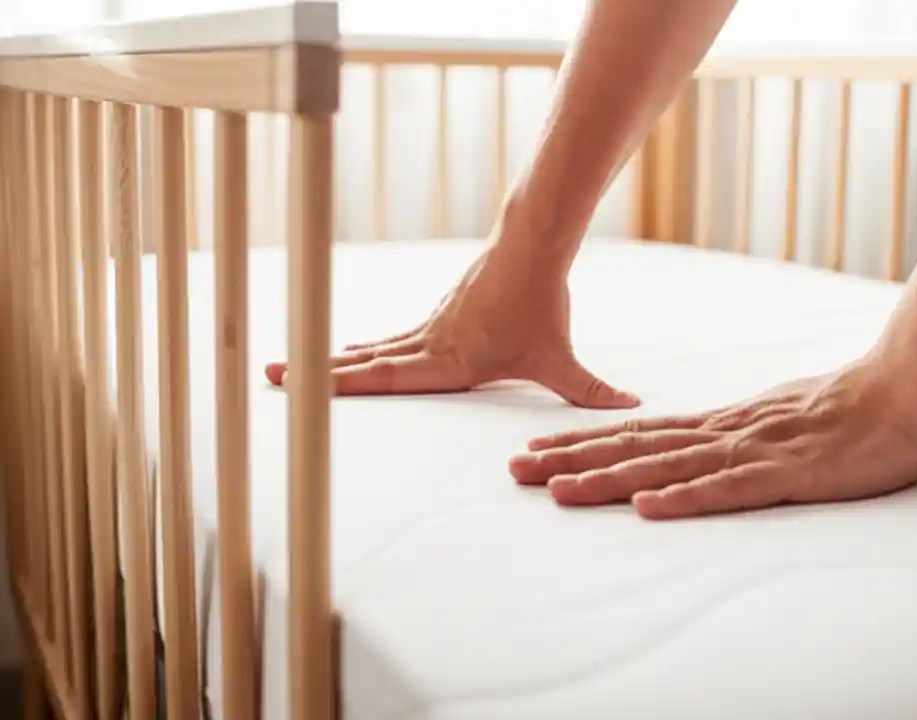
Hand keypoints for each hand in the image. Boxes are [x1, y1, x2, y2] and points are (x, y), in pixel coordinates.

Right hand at [264, 241, 637, 407]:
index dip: (341, 385)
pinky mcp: (439, 316)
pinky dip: (368, 349)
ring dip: (335, 360)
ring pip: (375, 348)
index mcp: (448, 360)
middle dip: (319, 374)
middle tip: (272, 376)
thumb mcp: (562, 358)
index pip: (385, 378)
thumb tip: (630, 409)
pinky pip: (394, 338)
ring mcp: (430, 327)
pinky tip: (356, 354)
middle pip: (365, 362)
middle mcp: (429, 343)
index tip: (301, 387)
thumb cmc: (541, 304)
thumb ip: (590, 390)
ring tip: (295, 370)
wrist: (531, 247)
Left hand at [508, 362, 916, 519]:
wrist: (904, 390)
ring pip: (668, 467)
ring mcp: (753, 450)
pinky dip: (687, 498)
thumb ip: (739, 436)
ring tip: (558, 491)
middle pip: (636, 448)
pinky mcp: (787, 473)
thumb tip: (702, 447)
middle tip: (517, 471)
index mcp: (722, 424)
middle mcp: (724, 433)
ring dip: (610, 480)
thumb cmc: (848, 409)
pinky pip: (730, 489)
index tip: (538, 451)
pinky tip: (650, 508)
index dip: (585, 443)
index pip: (640, 434)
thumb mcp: (778, 420)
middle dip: (573, 461)